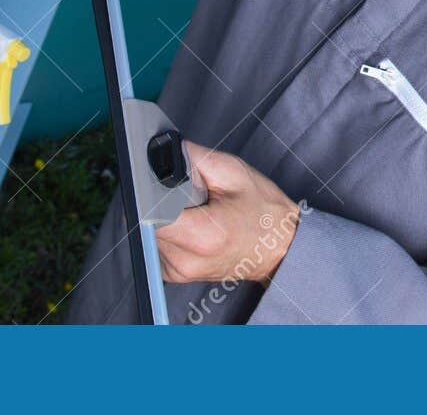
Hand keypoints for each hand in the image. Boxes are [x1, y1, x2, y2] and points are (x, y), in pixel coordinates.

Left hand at [155, 144, 300, 284]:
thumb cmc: (263, 211)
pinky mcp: (175, 274)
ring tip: (193, 212)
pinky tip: (190, 224)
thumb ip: (194, 157)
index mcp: (203, 235)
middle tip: (187, 196)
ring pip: (148, 232)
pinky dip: (167, 230)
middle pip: (147, 221)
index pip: (150, 212)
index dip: (150, 192)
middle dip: (159, 201)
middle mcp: (187, 259)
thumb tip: (162, 151)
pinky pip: (156, 244)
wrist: (279, 247)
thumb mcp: (233, 171)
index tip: (159, 182)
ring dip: (163, 216)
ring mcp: (179, 271)